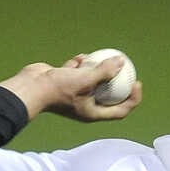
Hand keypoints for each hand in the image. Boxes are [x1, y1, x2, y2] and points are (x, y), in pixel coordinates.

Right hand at [0, 54, 141, 121]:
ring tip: (98, 59)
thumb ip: (104, 72)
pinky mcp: (65, 83)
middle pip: (108, 95)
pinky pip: (77, 73)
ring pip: (92, 81)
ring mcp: (75, 95)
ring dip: (95, 69)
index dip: (132, 99)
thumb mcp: (85, 80)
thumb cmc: (59, 89)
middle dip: (118, 83)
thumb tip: (121, 62)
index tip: (137, 83)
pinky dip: (79, 64)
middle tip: (126, 68)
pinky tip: (79, 57)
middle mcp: (85, 106)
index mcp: (93, 113)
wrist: (32, 87)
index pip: (120, 110)